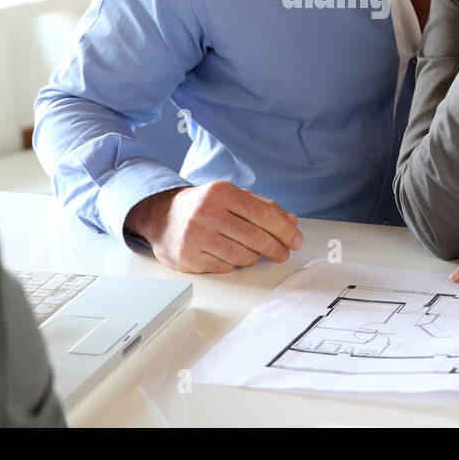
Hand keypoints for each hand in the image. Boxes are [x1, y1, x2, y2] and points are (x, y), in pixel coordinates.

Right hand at [125, 180, 303, 273]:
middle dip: (276, 248)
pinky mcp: (189, 256)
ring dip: (254, 257)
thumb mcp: (231, 196)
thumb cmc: (202, 206)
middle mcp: (207, 212)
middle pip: (255, 237)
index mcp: (221, 192)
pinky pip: (225, 267)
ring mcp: (196, 236)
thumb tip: (291, 220)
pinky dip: (234, 263)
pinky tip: (229, 254)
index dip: (284, 230)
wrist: (162, 216)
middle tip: (284, 253)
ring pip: (242, 255)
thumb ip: (262, 205)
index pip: (262, 213)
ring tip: (253, 252)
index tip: (296, 240)